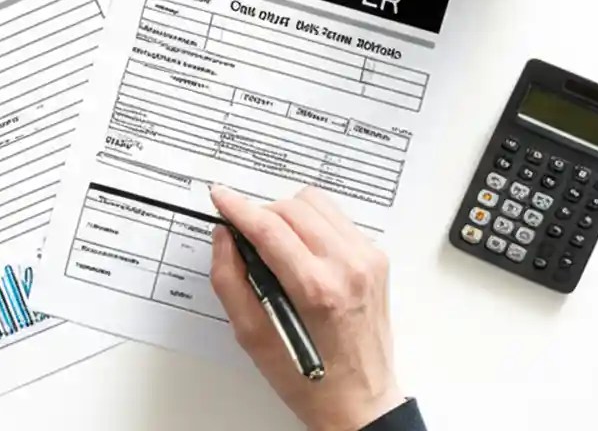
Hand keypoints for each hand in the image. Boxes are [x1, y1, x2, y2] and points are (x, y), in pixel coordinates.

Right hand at [210, 186, 403, 430]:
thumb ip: (230, 280)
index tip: (220, 197)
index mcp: (316, 289)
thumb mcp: (252, 336)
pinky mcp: (377, 259)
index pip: (269, 227)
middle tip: (246, 237)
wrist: (360, 400)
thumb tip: (223, 238)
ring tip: (277, 244)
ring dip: (289, 215)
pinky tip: (303, 251)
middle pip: (293, 208)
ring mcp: (368, 259)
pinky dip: (313, 225)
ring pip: (318, 203)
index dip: (238, 207)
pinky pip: (337, 219)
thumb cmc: (309, 378)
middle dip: (261, 214)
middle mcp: (348, 266)